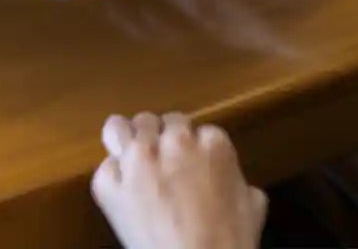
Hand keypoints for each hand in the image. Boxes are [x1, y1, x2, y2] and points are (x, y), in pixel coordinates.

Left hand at [93, 113, 267, 248]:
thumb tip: (227, 177)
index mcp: (211, 145)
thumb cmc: (229, 242)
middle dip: (163, 139)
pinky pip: (105, 168)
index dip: (196, 147)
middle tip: (165, 161)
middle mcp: (171, 143)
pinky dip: (113, 178)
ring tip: (133, 157)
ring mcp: (135, 160)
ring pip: (120, 127)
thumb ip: (236, 178)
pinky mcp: (109, 182)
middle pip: (160, 122)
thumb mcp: (251, 205)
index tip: (194, 162)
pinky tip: (123, 191)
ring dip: (128, 140)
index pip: (200, 129)